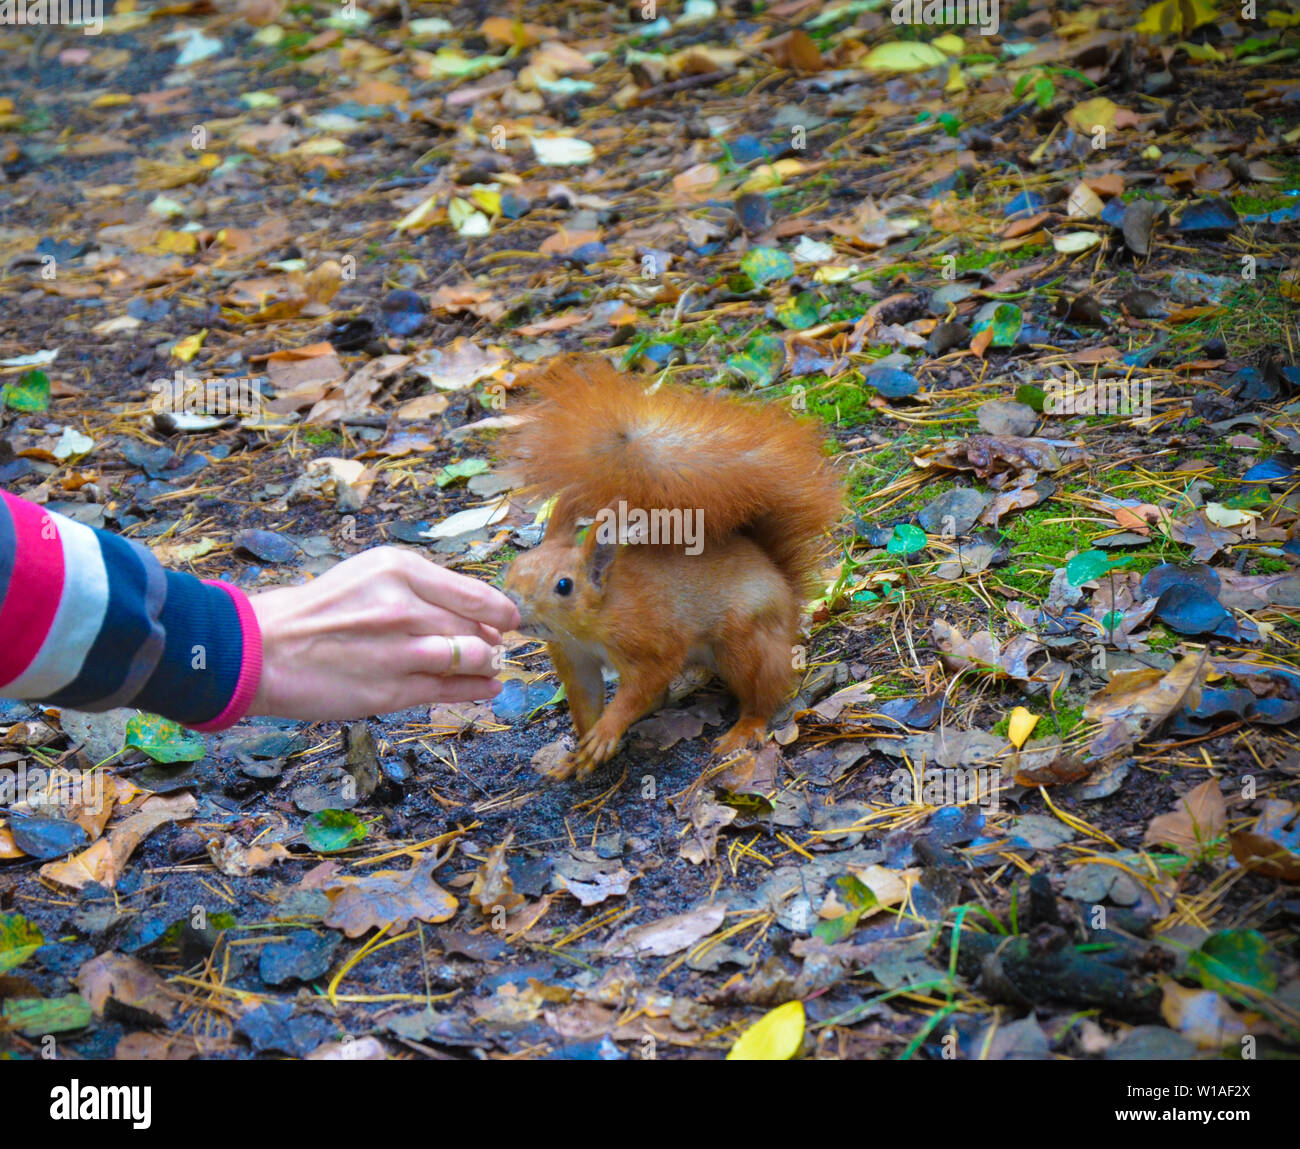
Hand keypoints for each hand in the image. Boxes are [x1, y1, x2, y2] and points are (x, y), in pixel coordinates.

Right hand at [246, 546, 518, 721]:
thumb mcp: (371, 574)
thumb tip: (481, 613)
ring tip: (490, 666)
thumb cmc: (321, 610)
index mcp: (399, 570)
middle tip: (494, 647)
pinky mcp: (391, 690)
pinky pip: (450, 690)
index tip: (510, 619)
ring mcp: (399, 651)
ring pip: (470, 658)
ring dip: (488, 664)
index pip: (474, 593)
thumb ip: (424, 589)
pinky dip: (477, 689)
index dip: (501, 611)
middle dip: (492, 640)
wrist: (264, 649)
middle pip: (476, 628)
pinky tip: (487, 687)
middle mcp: (403, 607)